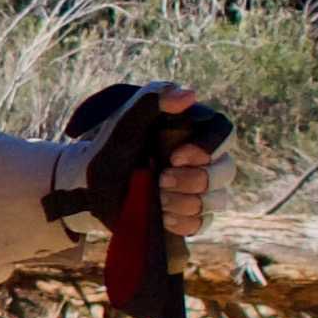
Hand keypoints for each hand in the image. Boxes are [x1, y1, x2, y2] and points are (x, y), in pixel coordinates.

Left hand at [67, 82, 227, 240]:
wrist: (91, 189)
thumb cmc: (109, 149)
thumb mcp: (125, 122)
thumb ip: (152, 100)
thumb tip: (189, 95)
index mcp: (193, 131)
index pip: (224, 133)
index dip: (209, 147)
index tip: (176, 157)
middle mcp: (203, 160)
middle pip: (226, 170)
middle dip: (193, 180)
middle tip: (161, 180)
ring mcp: (200, 190)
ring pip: (218, 199)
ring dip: (186, 202)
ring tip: (158, 198)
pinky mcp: (192, 216)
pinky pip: (205, 222)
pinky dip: (184, 221)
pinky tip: (163, 217)